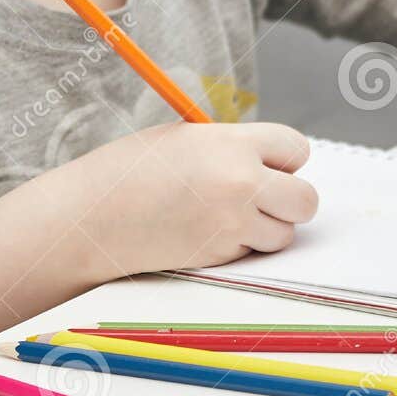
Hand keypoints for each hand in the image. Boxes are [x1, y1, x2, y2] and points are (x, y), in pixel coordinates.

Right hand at [46, 121, 317, 280]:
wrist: (89, 217)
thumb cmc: (130, 170)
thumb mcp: (187, 138)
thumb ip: (234, 146)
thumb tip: (272, 160)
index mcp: (233, 144)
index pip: (298, 148)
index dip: (285, 158)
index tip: (269, 163)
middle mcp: (241, 184)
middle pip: (307, 199)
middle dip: (291, 199)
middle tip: (265, 195)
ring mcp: (232, 225)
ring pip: (284, 233)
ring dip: (268, 227)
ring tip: (230, 215)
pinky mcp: (218, 257)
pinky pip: (252, 253)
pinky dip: (240, 247)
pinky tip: (206, 232)